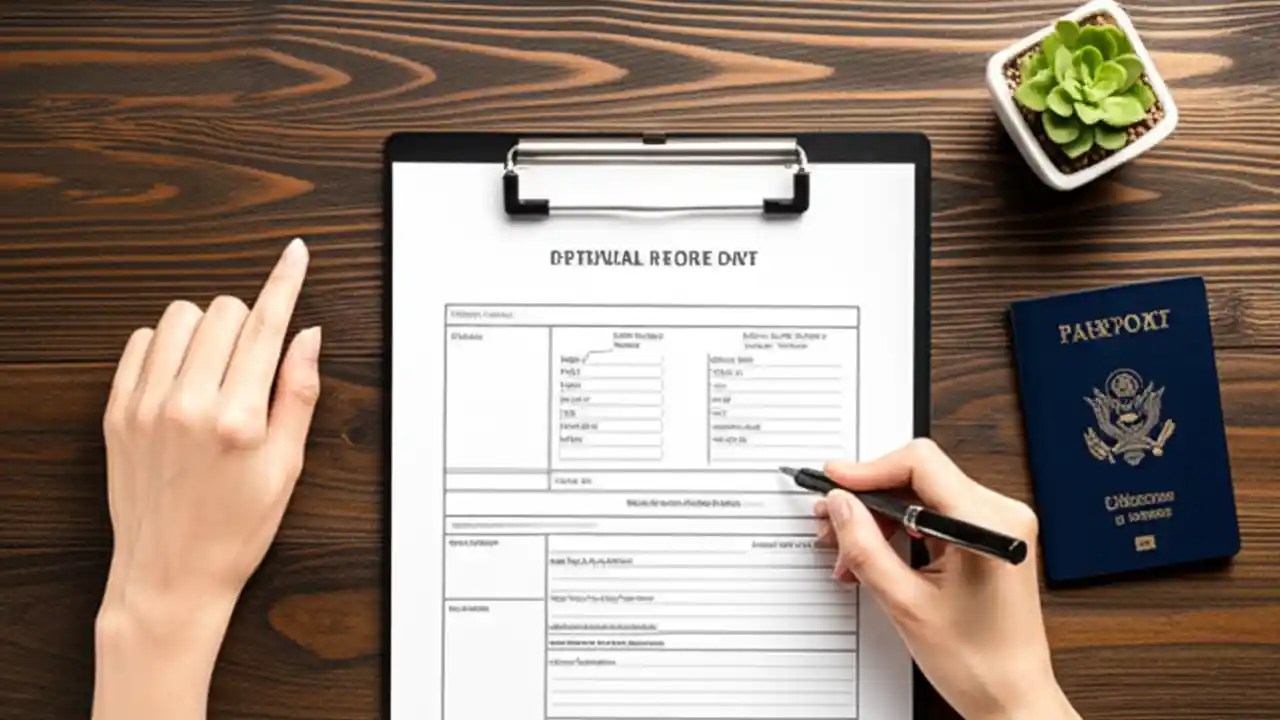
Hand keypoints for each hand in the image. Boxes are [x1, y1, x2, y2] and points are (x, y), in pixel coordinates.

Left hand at [94, 239, 320, 719]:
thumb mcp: (287, 467)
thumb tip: (307, 337)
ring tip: (216, 368)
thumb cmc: (235, 530)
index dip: (285, 282)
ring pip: (178, 317)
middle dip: (249, 321)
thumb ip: (297, 394)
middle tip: (256, 361)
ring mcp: (146, 406)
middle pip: (224, 312)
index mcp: (238, 419)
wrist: (169, 575)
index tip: (295, 254)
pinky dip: (165, 345)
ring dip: (206, 328)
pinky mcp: (116, 412)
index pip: (267, 327)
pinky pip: (139, 343)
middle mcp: (187, 405)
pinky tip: (182, 376)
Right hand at [814, 439, 1079, 719]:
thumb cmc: (979, 663)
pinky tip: (874, 556)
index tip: (835, 482)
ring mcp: (998, 526)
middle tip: (831, 520)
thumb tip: (840, 506)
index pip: (920, 464)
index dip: (869, 469)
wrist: (1012, 698)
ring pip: (922, 497)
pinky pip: (935, 516)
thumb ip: (866, 547)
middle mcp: (1002, 515)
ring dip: (880, 519)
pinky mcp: (989, 538)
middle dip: (869, 499)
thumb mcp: (906, 603)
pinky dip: (900, 531)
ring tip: (848, 551)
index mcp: (990, 524)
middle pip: (919, 477)